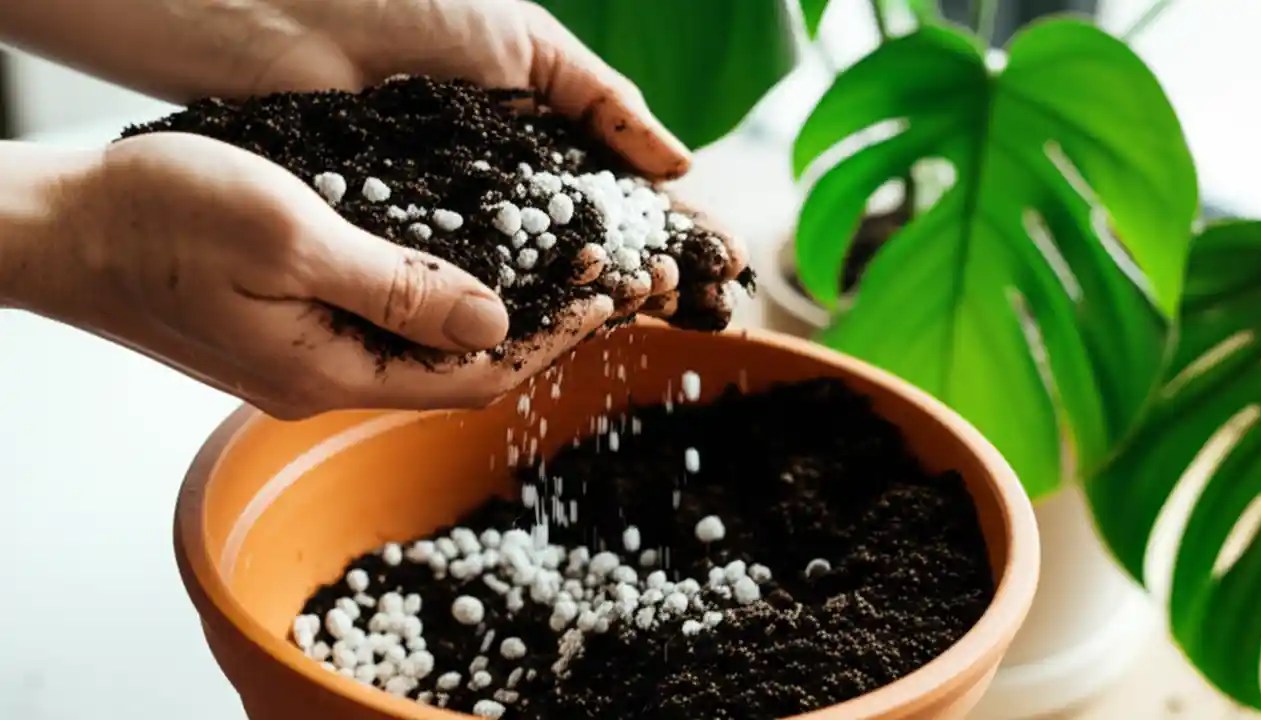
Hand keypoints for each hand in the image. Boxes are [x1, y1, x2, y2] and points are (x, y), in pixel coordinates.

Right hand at [35, 133, 612, 417]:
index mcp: (329, 372)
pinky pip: (384, 329)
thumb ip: (396, 287)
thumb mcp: (288, 236)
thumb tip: (494, 324)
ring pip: (424, 350)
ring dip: (490, 311)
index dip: (550, 338)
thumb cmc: (159, 219)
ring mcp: (303, 361)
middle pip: (459, 370)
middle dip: (537, 326)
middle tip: (600, 276)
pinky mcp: (285, 334)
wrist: (63, 231)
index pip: (474, 375)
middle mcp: (323, 382)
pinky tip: (463, 263)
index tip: (610, 295)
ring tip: (553, 264)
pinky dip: (438, 301)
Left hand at [248, 0, 749, 321]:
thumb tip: (679, 164)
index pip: (616, 193)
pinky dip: (508, 304)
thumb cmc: (408, 6)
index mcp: (534, 134)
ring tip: (646, 315)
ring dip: (588, 296)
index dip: (668, 228)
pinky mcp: (397, 240)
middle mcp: (498, 183)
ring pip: (531, 273)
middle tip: (698, 306)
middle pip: (583, 243)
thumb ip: (603, 102)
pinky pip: (461, 281)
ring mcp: (450, 216)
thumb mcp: (525, 41)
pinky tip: (552, 324)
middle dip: (643, 274)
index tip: (718, 263)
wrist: (282, 15)